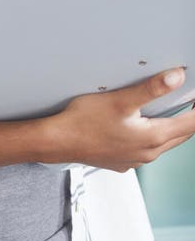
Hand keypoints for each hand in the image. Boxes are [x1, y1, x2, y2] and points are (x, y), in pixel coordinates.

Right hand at [45, 68, 194, 171]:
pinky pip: (145, 150)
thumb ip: (151, 88)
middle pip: (180, 136)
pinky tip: (141, 128)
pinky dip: (151, 138)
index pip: (190, 124)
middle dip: (189, 120)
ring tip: (171, 112)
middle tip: (191, 103)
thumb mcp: (120, 99)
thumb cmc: (84, 122)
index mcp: (152, 137)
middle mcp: (147, 153)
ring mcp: (134, 160)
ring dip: (171, 129)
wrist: (59, 142)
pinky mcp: (122, 161)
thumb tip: (176, 78)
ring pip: (163, 144)